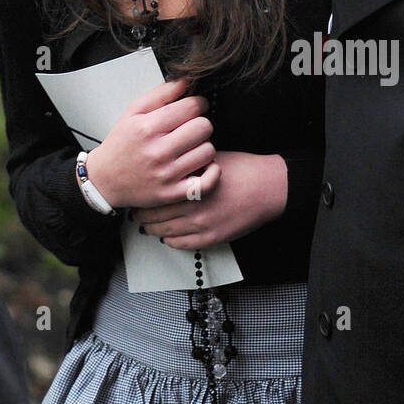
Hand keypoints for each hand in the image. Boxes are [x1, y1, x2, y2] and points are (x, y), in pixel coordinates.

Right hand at [84, 77, 218, 210]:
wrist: (105, 180)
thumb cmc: (120, 145)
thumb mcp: (132, 112)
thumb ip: (160, 94)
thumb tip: (186, 81)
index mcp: (147, 128)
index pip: (192, 107)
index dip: (199, 104)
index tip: (196, 107)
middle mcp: (157, 151)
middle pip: (204, 127)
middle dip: (201, 123)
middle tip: (193, 127)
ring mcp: (166, 174)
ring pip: (208, 151)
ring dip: (204, 146)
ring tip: (192, 147)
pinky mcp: (172, 193)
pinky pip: (207, 181)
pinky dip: (212, 172)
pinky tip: (204, 165)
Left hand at [132, 151, 287, 247]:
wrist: (267, 188)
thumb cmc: (242, 170)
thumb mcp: (210, 159)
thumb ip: (188, 166)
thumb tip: (167, 167)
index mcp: (190, 185)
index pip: (155, 195)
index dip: (142, 197)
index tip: (138, 195)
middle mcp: (193, 206)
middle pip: (155, 216)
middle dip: (142, 216)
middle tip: (135, 214)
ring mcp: (202, 225)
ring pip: (165, 232)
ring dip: (153, 230)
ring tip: (146, 226)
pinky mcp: (212, 238)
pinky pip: (183, 244)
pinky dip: (170, 241)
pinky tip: (167, 236)